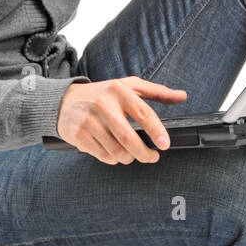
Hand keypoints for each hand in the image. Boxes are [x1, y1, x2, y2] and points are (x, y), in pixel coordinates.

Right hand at [55, 76, 187, 164]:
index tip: (164, 144)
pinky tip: (114, 151)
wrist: (63, 101)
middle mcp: (103, 105)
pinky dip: (113, 159)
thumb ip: (157, 91)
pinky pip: (103, 156)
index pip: (142, 113)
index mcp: (118, 90)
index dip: (156, 131)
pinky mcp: (79, 135)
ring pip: (117, 151)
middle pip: (129, 138)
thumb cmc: (101, 94)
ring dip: (129, 157)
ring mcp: (89, 121)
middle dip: (144, 153)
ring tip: (131, 153)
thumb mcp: (128, 86)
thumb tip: (182, 96)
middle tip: (152, 156)